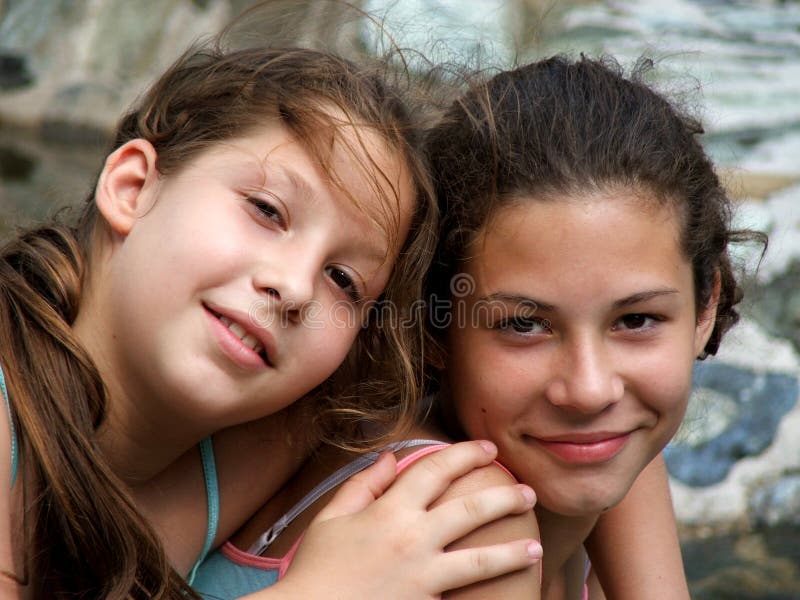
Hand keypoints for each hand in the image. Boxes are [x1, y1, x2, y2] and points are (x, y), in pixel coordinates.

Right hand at [272, 440, 540, 598]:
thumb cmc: (317, 568)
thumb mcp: (333, 517)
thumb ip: (364, 484)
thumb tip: (391, 457)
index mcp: (389, 511)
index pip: (435, 469)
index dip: (465, 454)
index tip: (488, 448)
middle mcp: (411, 539)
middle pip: (470, 508)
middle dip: (504, 496)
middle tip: (528, 492)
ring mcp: (421, 575)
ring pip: (479, 559)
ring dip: (511, 551)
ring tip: (535, 547)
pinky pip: (464, 594)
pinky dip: (487, 589)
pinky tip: (508, 590)